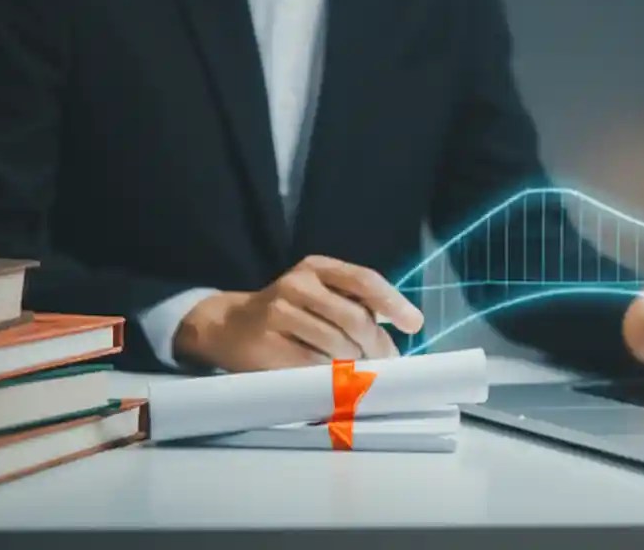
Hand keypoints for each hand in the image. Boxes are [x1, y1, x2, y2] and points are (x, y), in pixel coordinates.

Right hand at [173, 256, 423, 371]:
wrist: (229, 325)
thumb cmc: (289, 312)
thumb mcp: (320, 294)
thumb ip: (356, 303)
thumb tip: (400, 328)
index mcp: (317, 267)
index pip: (364, 280)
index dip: (393, 302)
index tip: (414, 323)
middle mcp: (297, 284)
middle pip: (354, 318)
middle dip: (376, 345)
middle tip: (384, 362)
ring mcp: (279, 312)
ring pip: (337, 345)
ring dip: (353, 363)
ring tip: (352, 368)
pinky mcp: (267, 343)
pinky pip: (313, 365)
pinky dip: (329, 375)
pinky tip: (330, 375)